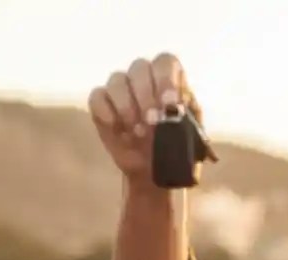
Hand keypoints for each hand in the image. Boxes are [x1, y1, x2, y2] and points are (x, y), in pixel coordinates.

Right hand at [87, 53, 203, 185]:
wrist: (155, 170)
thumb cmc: (175, 147)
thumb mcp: (190, 134)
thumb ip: (184, 118)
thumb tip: (174, 109)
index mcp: (171, 80)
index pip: (166, 62)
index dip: (167, 80)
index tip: (169, 104)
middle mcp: (144, 78)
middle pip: (140, 67)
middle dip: (146, 95)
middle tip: (152, 122)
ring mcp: (121, 89)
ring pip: (118, 79)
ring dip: (127, 106)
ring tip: (138, 132)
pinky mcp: (102, 104)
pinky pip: (98, 96)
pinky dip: (107, 112)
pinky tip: (118, 129)